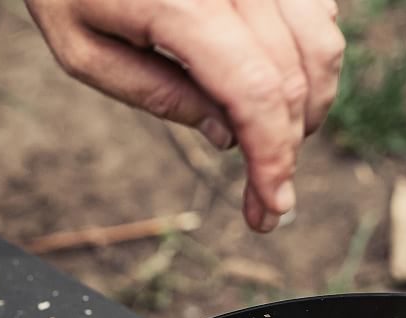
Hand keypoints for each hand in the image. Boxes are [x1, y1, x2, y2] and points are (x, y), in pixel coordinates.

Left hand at [26, 0, 344, 231]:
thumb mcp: (85, 51)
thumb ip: (156, 94)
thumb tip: (229, 137)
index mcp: (181, 2)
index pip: (253, 93)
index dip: (271, 158)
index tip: (270, 208)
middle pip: (293, 75)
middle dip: (289, 148)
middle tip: (269, 199)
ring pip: (321, 40)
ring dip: (309, 105)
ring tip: (274, 146)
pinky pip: (316, 8)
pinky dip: (309, 59)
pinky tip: (277, 91)